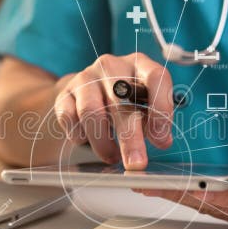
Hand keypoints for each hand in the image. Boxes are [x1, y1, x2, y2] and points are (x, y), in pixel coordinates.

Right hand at [54, 53, 173, 169]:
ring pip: (91, 112)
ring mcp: (86, 77)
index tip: (161, 139)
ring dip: (103, 142)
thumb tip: (163, 141)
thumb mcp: (145, 106)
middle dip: (130, 139)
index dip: (161, 108)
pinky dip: (79, 135)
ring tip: (111, 158)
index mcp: (140, 64)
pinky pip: (69, 117)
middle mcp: (112, 66)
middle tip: (136, 164)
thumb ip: (155, 121)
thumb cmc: (125, 101)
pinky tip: (87, 141)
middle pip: (122, 101)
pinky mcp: (65, 93)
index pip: (156, 77)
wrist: (87, 92)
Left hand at [140, 131, 227, 228]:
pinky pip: (216, 212)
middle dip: (183, 195)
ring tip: (149, 185)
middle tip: (150, 183)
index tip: (189, 186)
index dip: (215, 192)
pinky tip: (170, 190)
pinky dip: (192, 201)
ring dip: (181, 199)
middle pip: (220, 207)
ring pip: (214, 212)